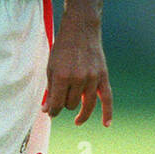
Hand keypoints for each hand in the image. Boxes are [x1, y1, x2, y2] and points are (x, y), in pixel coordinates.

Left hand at [43, 11, 112, 125]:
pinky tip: (106, 124)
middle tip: (62, 100)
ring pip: (86, 105)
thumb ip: (50, 89)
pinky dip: (107, 113)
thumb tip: (47, 110)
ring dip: (80, 114)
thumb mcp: (50, 67)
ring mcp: (92, 78)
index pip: (57, 104)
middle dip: (65, 105)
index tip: (50, 112)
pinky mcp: (103, 77)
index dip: (52, 111)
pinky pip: (107, 99)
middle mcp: (78, 79)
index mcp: (62, 76)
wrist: (80, 29)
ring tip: (77, 120)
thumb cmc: (62, 48)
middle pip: (71, 104)